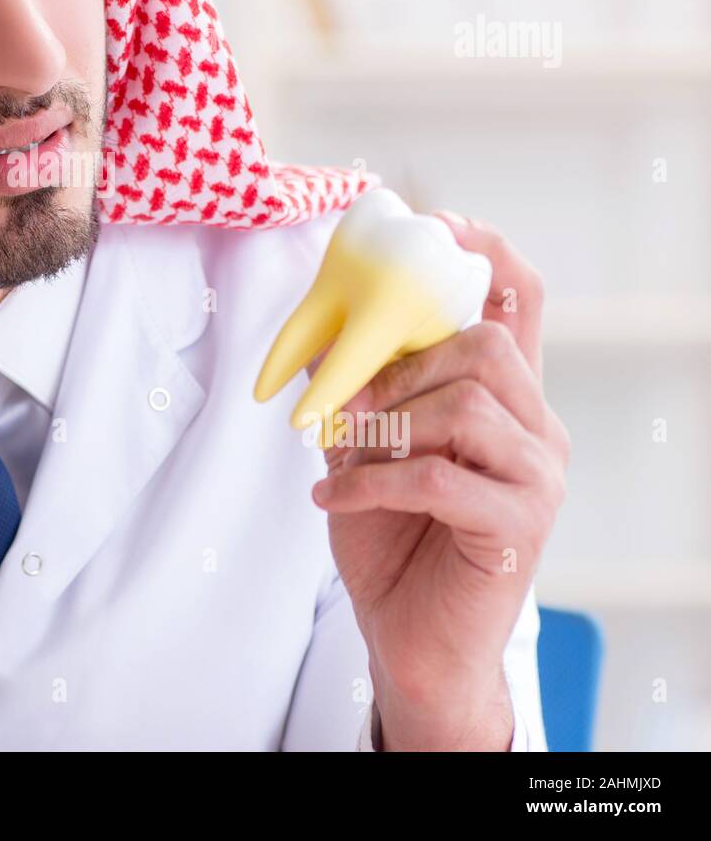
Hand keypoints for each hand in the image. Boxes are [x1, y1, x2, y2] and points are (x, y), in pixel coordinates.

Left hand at [309, 212, 569, 749]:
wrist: (410, 637)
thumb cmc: (391, 535)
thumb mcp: (365, 445)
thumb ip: (363, 391)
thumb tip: (320, 338)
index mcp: (504, 397)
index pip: (521, 305)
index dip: (488, 255)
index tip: (442, 223)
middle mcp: (536, 428)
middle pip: (487, 346)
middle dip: (402, 366)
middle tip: (348, 406)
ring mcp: (538, 476)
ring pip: (467, 405)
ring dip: (388, 425)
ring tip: (342, 455)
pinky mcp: (519, 525)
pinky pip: (439, 475)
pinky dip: (371, 480)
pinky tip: (332, 496)